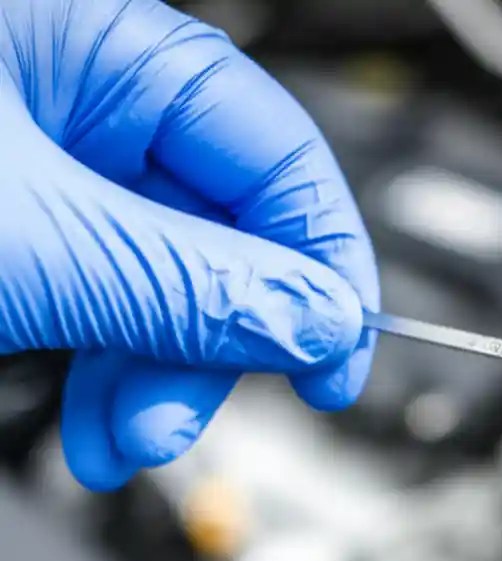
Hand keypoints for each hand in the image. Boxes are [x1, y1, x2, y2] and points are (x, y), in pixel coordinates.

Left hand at [0, 0, 378, 489]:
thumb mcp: (41, 244)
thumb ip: (191, 285)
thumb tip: (319, 319)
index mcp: (103, 46)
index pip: (277, 152)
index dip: (323, 261)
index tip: (339, 353)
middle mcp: (87, 97)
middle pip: (223, 228)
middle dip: (216, 341)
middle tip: (201, 415)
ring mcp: (49, 164)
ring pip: (162, 277)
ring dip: (159, 376)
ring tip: (130, 442)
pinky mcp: (23, 226)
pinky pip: (100, 297)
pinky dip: (106, 370)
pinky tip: (102, 425)